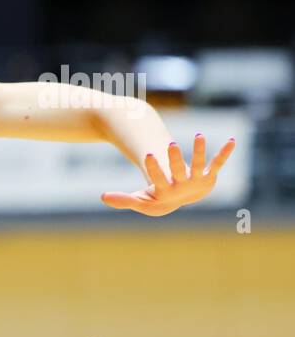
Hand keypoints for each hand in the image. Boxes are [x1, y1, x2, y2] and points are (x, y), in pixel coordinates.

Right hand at [101, 134, 234, 216]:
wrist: (184, 200)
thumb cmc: (159, 199)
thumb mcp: (141, 200)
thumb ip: (123, 200)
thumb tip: (103, 197)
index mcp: (165, 192)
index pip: (158, 180)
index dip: (154, 168)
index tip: (147, 155)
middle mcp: (183, 187)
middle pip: (178, 172)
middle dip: (175, 159)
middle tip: (170, 145)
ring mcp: (198, 181)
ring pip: (199, 165)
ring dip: (199, 151)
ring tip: (199, 135)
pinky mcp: (209, 176)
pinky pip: (218, 164)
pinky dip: (225, 153)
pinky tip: (232, 141)